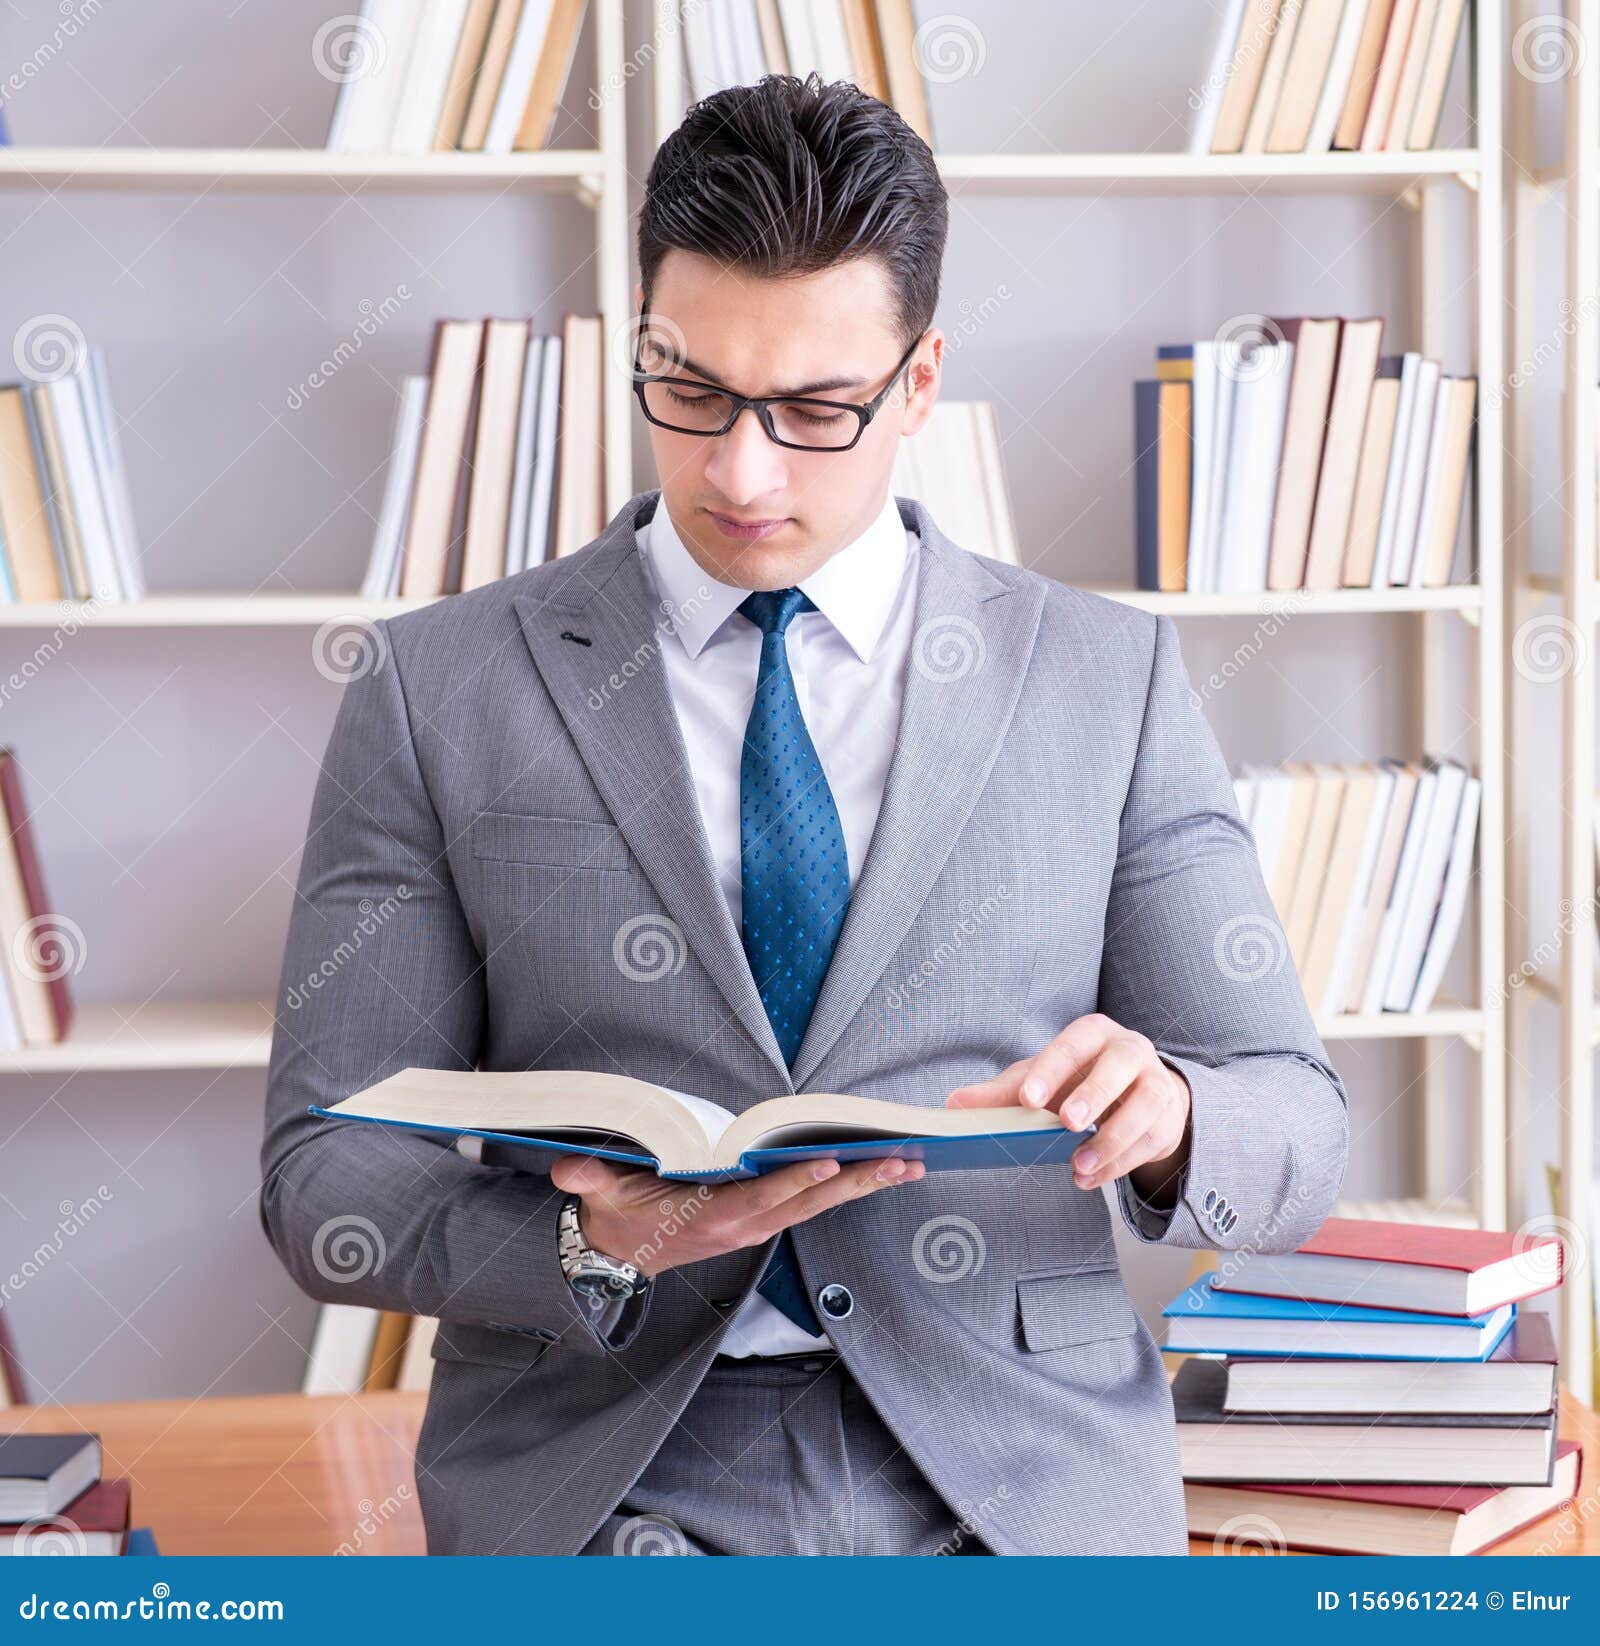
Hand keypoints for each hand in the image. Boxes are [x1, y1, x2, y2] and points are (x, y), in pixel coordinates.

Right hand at [549, 1153, 925, 1276]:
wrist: (618, 1254)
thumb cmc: (616, 1215)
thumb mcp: (600, 1197)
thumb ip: (591, 1181)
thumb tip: (571, 1170)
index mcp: (711, 1218)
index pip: (760, 1198)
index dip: (795, 1182)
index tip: (830, 1161)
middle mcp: (743, 1226)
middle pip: (808, 1204)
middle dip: (855, 1182)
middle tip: (901, 1162)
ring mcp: (756, 1226)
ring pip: (819, 1206)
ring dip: (863, 1185)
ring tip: (907, 1164)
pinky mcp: (762, 1221)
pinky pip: (812, 1204)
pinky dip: (847, 1188)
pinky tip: (877, 1171)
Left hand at [945, 1013, 1190, 1202]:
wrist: (1139, 1090)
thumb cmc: (1081, 1078)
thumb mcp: (1042, 1079)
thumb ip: (1002, 1092)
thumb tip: (954, 1105)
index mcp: (1094, 1033)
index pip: (1072, 1044)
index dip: (1050, 1070)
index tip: (1029, 1100)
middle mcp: (1131, 1051)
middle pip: (1119, 1066)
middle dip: (1094, 1094)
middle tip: (1067, 1123)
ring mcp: (1156, 1084)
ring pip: (1144, 1107)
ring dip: (1111, 1140)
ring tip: (1078, 1165)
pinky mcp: (1168, 1119)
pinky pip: (1149, 1142)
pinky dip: (1119, 1164)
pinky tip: (1090, 1177)